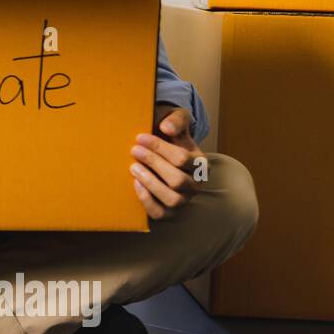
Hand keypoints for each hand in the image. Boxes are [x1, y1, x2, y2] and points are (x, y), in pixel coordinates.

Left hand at [129, 105, 204, 219]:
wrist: (162, 152)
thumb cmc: (170, 136)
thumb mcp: (177, 121)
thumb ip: (176, 120)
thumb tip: (166, 127)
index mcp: (201, 164)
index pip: (182, 159)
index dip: (159, 147)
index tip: (139, 137)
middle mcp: (196, 184)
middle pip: (177, 180)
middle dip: (153, 163)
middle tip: (134, 151)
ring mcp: (183, 200)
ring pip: (171, 199)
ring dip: (150, 183)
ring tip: (133, 167)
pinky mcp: (169, 211)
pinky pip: (160, 213)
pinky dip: (147, 201)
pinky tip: (135, 184)